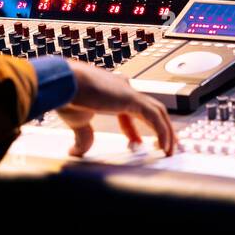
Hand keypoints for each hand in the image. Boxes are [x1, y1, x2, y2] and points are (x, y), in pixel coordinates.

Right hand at [56, 60, 176, 157]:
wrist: (64, 82)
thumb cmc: (67, 95)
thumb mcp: (77, 121)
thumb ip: (83, 136)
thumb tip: (78, 151)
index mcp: (109, 90)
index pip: (129, 109)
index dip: (133, 128)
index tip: (137, 142)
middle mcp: (122, 88)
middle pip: (150, 108)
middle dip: (160, 127)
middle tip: (165, 144)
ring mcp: (129, 91)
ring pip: (158, 111)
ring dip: (166, 132)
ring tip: (169, 150)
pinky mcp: (132, 98)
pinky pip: (155, 117)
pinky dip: (162, 132)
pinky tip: (163, 146)